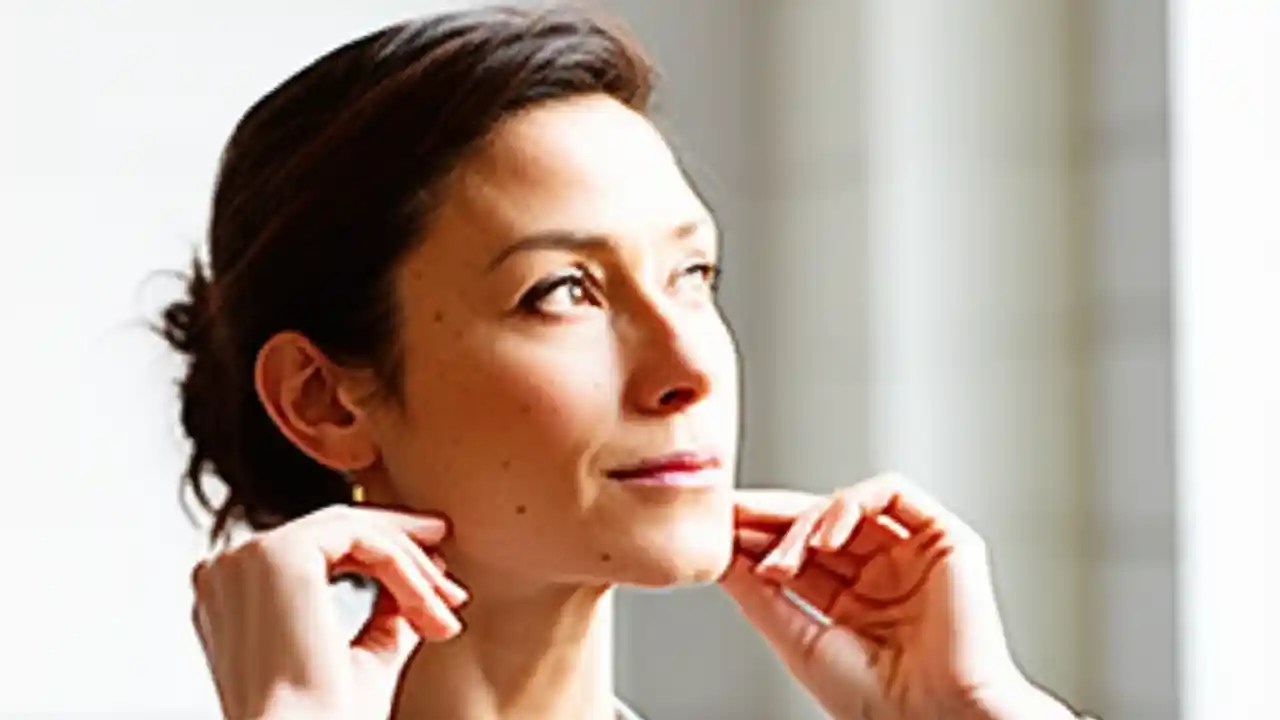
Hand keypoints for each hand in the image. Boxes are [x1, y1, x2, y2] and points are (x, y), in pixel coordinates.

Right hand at [190, 505, 468, 719]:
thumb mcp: (364, 658)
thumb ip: (384, 619)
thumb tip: (417, 591)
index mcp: (235, 598)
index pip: (317, 551)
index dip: (383, 558)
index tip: (434, 580)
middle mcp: (229, 571)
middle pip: (335, 532)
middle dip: (404, 552)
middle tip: (449, 574)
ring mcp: (247, 558)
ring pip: (353, 531)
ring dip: (411, 564)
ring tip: (449, 602)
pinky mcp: (278, 554)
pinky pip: (361, 539)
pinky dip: (403, 566)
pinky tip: (429, 599)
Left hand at [718, 474, 1074, 718]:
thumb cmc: (883, 705)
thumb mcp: (801, 642)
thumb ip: (761, 596)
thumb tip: (722, 559)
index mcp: (854, 602)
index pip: (799, 552)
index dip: (759, 536)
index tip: (717, 526)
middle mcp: (883, 573)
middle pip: (819, 522)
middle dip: (771, 517)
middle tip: (730, 514)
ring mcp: (913, 554)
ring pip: (847, 506)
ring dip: (805, 522)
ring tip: (782, 559)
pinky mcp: (945, 538)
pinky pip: (893, 493)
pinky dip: (851, 504)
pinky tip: (824, 537)